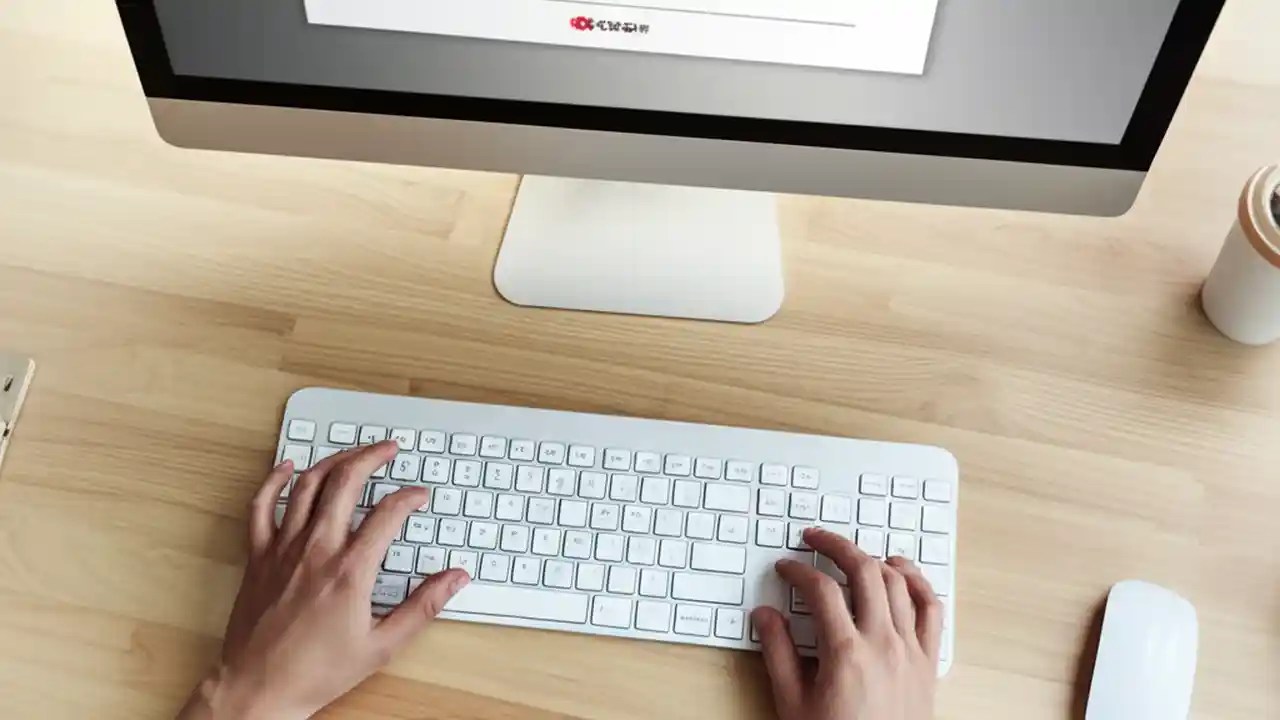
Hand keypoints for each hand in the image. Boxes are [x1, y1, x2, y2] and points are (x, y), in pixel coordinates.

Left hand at [178, 440, 470, 719]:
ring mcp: (283, 550)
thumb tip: (454, 579)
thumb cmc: (315, 672)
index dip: (409, 498)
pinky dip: (274, 481)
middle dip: (372, 457)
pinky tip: (288, 467)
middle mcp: (315, 551)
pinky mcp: (259, 557)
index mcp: (349, 572)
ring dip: (333, 461)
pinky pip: (262, 506)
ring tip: (352, 452)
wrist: (259, 689)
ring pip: (307, 486)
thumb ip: (422, 607)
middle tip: (388, 449)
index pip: (388, 515)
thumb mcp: (382, 645)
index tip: (419, 495)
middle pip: (346, 483)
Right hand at [751, 528, 942, 719]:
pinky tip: (902, 572)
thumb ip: (778, 654)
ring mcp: (911, 651)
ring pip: (899, 583)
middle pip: (864, 571)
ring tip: (853, 552)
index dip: (798, 570)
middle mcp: (883, 644)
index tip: (786, 567)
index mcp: (845, 653)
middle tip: (815, 539)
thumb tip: (765, 615)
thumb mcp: (793, 703)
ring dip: (875, 559)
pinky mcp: (929, 662)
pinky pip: (932, 609)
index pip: (821, 590)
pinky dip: (918, 583)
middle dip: (836, 545)